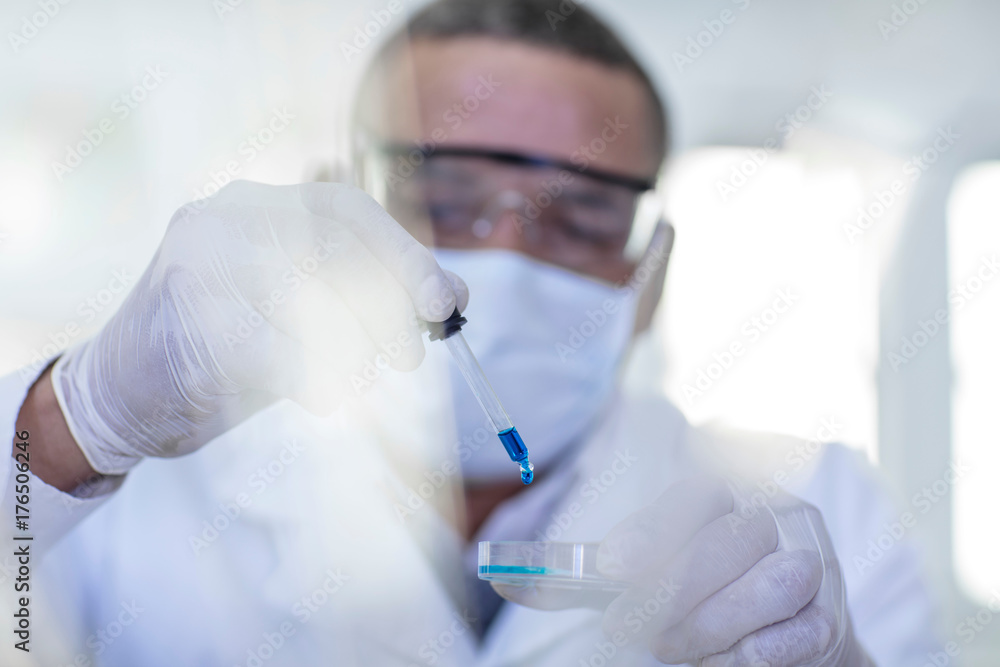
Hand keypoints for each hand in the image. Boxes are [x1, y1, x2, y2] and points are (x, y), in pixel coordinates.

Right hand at [51, 180, 466, 474]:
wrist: (120, 394)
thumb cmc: (228, 348)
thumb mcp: (303, 311)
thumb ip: (368, 296)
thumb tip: (454, 295)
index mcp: (256, 205)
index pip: (347, 211)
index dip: (404, 254)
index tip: (446, 302)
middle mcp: (223, 221)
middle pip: (335, 253)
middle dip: (387, 310)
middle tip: (409, 356)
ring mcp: (198, 268)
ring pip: (311, 302)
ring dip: (353, 352)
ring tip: (355, 378)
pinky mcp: (187, 325)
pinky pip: (281, 353)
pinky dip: (316, 380)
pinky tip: (318, 396)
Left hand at [495, 477, 873, 665]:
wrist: (792, 636)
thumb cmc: (708, 595)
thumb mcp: (653, 573)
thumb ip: (598, 575)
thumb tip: (516, 581)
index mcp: (730, 493)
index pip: (694, 496)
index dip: (654, 530)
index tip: (609, 567)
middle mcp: (778, 516)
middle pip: (731, 538)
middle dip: (672, 589)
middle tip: (624, 627)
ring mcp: (815, 563)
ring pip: (774, 580)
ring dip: (712, 622)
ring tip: (672, 646)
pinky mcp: (836, 617)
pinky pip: (802, 631)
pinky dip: (753, 651)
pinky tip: (724, 658)